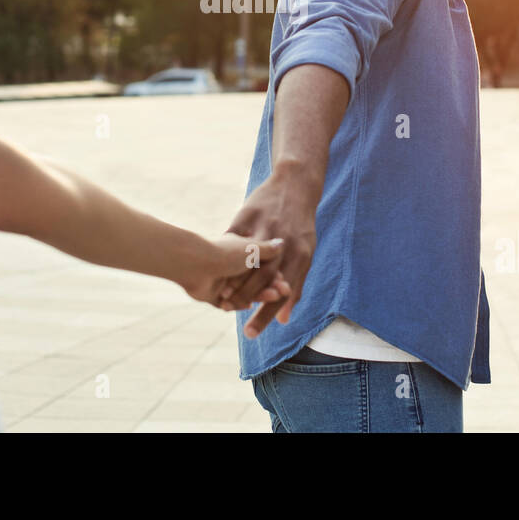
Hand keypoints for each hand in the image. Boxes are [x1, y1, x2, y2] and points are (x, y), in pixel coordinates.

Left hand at [178, 234, 290, 308]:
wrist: (196, 264)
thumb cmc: (226, 253)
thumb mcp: (252, 248)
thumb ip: (268, 250)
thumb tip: (281, 244)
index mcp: (240, 251)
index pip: (263, 264)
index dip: (275, 272)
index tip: (285, 277)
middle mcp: (232, 266)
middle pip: (256, 280)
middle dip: (270, 285)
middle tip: (283, 290)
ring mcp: (224, 281)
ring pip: (246, 292)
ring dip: (259, 295)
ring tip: (273, 296)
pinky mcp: (215, 296)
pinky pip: (232, 303)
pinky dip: (241, 304)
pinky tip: (250, 306)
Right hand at [222, 166, 318, 337]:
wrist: (294, 185)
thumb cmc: (300, 227)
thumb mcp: (305, 254)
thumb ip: (295, 286)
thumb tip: (283, 320)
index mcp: (300, 254)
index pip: (282, 292)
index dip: (265, 314)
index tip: (250, 334)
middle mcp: (283, 243)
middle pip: (262, 279)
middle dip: (247, 302)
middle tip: (229, 318)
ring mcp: (264, 227)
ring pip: (245, 261)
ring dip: (233, 281)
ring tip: (222, 300)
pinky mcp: (247, 215)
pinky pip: (233, 238)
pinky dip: (223, 253)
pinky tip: (213, 268)